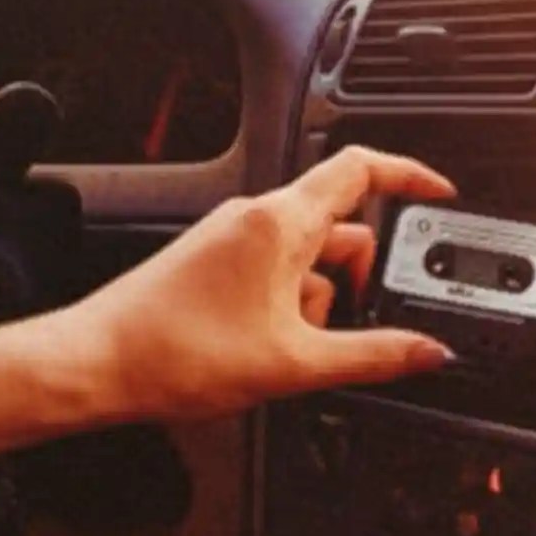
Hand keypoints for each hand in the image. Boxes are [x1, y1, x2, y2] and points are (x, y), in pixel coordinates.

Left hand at [61, 146, 455, 419]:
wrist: (95, 364)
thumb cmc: (175, 353)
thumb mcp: (294, 363)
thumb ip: (373, 356)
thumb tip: (427, 352)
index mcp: (281, 222)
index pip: (362, 170)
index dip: (410, 177)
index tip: (440, 194)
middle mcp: (256, 219)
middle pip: (341, 225)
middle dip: (361, 275)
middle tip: (363, 323)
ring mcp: (233, 240)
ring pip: (309, 256)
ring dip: (322, 300)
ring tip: (300, 354)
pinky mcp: (216, 264)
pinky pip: (277, 271)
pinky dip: (293, 305)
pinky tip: (275, 351)